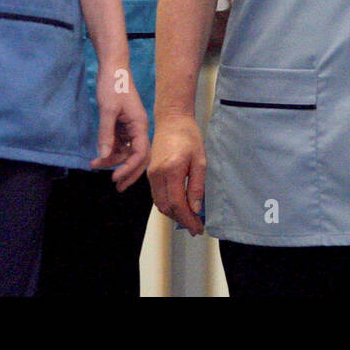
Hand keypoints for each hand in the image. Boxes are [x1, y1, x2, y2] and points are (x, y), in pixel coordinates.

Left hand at [89, 60, 149, 190]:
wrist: (112, 68)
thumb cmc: (113, 86)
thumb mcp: (107, 110)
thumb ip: (106, 134)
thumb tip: (104, 157)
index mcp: (140, 125)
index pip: (141, 153)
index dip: (129, 168)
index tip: (115, 178)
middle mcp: (138, 128)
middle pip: (138, 156)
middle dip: (128, 172)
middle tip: (116, 187)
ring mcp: (131, 127)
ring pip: (127, 151)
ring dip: (114, 161)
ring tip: (95, 165)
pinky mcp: (123, 125)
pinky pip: (120, 143)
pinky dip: (110, 151)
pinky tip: (99, 156)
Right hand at [148, 112, 206, 234]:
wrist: (171, 120)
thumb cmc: (189, 136)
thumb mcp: (200, 160)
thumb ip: (197, 186)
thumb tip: (196, 209)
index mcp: (171, 171)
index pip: (177, 204)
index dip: (187, 219)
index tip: (197, 228)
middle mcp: (157, 175)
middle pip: (166, 207)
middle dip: (181, 220)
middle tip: (195, 227)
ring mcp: (151, 175)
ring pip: (160, 204)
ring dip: (173, 214)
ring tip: (189, 219)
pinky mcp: (150, 173)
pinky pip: (157, 196)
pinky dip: (167, 205)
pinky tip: (179, 206)